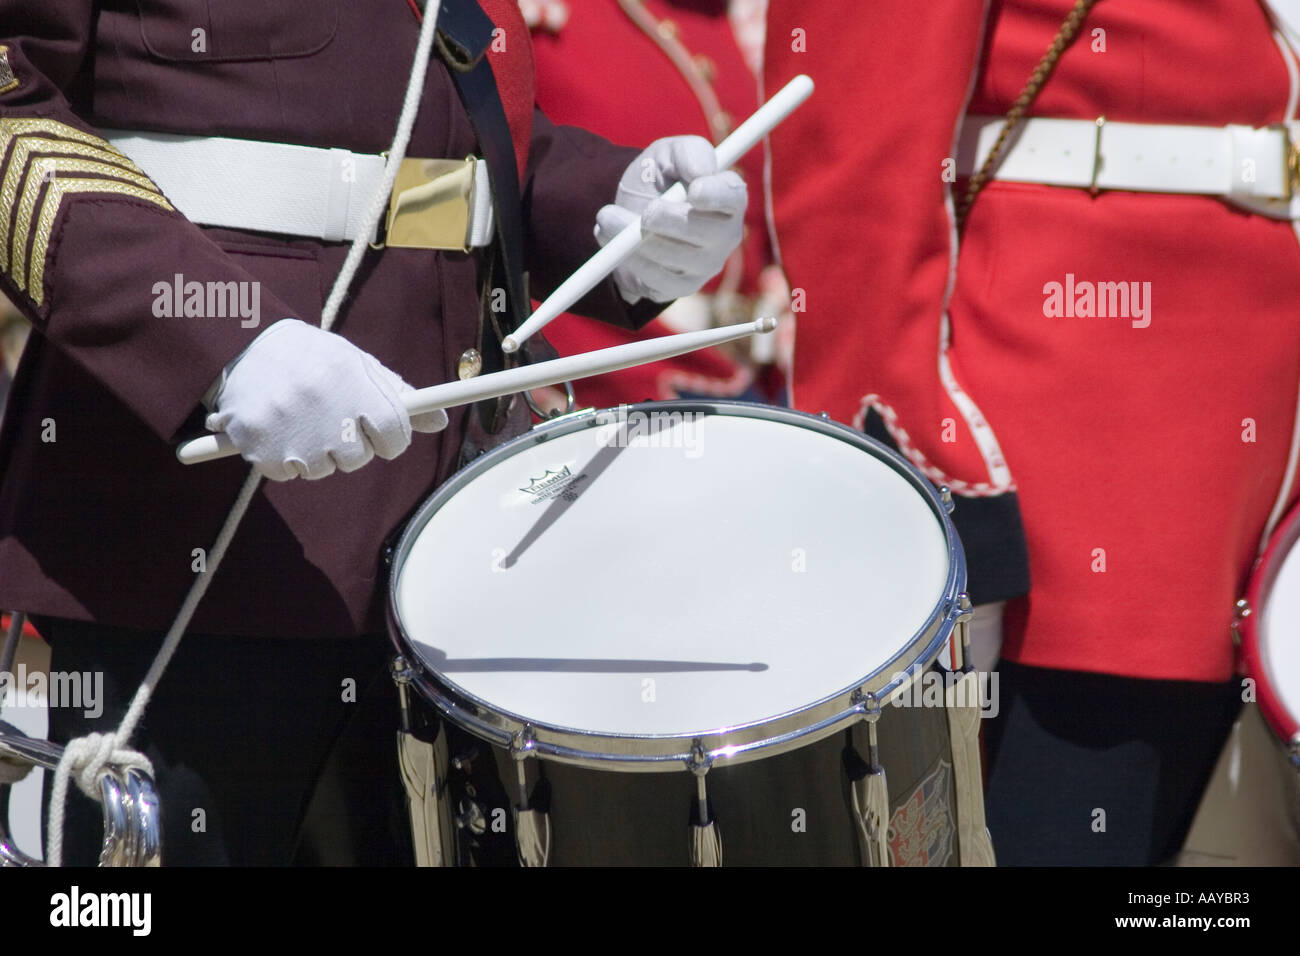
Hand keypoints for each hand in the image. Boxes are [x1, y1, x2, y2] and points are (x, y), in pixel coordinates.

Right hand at [205, 319, 447, 480]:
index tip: (382, 433)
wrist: (238, 342)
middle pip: (358, 458)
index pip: (394, 433)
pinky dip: (284, 459)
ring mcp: (291, 434)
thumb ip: (398, 394)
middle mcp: (325, 411)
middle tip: (329, 417)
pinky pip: (288, 473)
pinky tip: (276, 428)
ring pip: (323, 469)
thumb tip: (441, 422)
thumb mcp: (356, 363)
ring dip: (316, 453)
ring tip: (299, 417)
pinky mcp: (260, 450)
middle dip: (350, 445)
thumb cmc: (310, 357)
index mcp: (353, 383)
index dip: (392, 438)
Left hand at [595, 135, 746, 304]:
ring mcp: (705, 265)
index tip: (694, 190)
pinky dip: (630, 260)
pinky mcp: (680, 287)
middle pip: (705, 232)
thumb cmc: (659, 178)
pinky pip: (656, 278)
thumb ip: (688, 153)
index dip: (716, 195)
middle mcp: (725, 235)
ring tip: (606, 218)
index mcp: (728, 197)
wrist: (631, 210)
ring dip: (635, 238)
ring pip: (674, 257)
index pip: (733, 197)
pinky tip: (614, 243)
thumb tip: (701, 172)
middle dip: (668, 220)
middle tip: (644, 211)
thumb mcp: (668, 154)